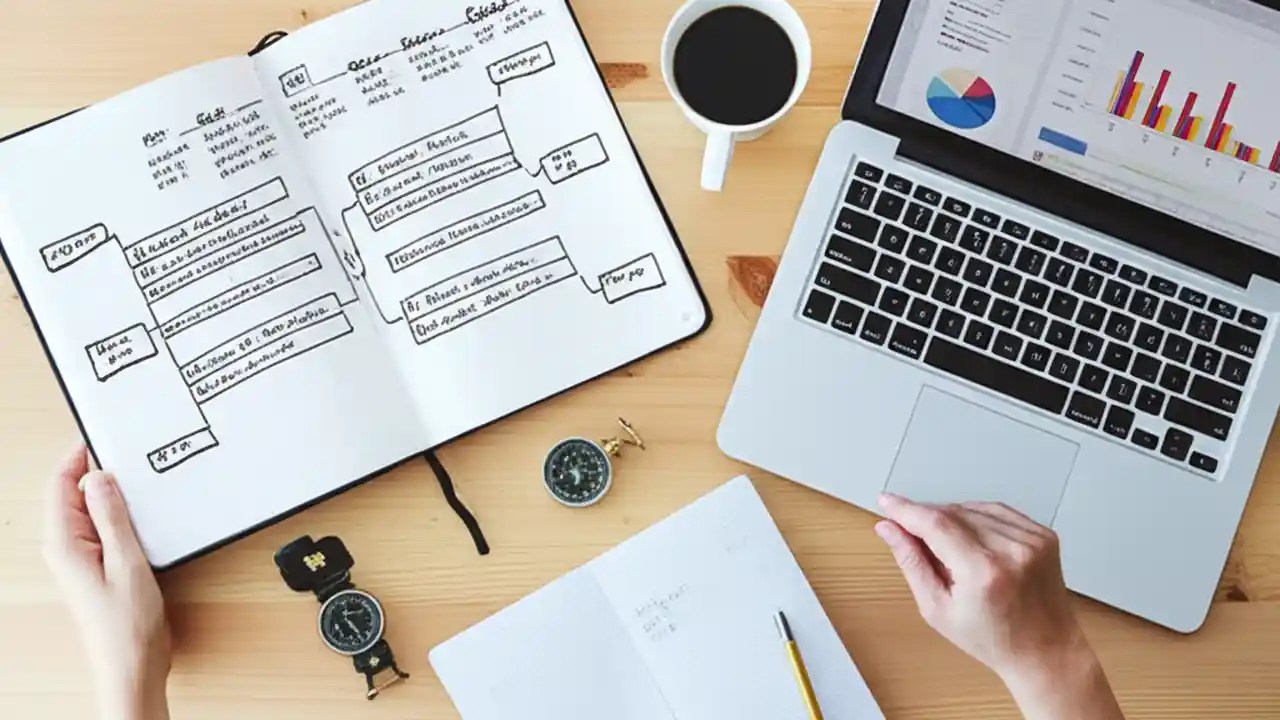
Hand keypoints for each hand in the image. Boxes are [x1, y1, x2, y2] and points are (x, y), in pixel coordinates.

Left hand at [43, 444, 170, 719]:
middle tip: (127, 454)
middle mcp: (66, 547)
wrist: (132, 662)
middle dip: (96, 470)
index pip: (60, 485)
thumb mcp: (125, 561)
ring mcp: (81, 557)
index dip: (76, 456)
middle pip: (72, 494)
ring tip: (137, 481)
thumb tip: (101, 477)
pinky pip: (103, 528)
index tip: (99, 436)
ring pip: (90, 510)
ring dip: (110, 494)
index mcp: (64, 543)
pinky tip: (140, 513)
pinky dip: (119, 515)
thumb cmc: (125, 623)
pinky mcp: (98, 565)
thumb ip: (111, 517)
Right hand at [875, 494, 1121, 719]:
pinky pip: (998, 511)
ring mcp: (1032, 540)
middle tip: (910, 532)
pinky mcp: (1042, 535)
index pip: (935, 524)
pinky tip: (970, 538)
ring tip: (947, 548)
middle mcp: (1012, 550)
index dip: (906, 509)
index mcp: (983, 572)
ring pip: (974, 508)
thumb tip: (889, 528)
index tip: (886, 501)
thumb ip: (911, 562)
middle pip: (953, 512)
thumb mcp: (937, 609)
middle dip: (925, 516)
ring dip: (951, 517)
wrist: (1045, 652)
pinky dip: (976, 517)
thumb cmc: (993, 639)